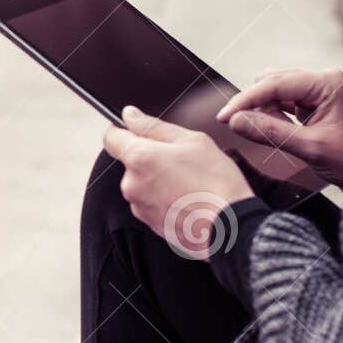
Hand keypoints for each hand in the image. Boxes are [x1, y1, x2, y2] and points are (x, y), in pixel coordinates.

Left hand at [102, 106, 253, 260]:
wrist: (231, 228)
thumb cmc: (217, 183)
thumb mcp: (192, 140)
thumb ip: (154, 126)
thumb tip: (130, 114)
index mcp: (139, 158)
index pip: (111, 137)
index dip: (122, 129)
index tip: (135, 129)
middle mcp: (131, 184)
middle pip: (131, 162)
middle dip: (151, 158)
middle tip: (181, 161)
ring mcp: (139, 207)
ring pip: (142, 184)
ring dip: (158, 180)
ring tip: (189, 183)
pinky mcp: (150, 224)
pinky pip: (152, 204)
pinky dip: (165, 199)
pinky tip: (188, 199)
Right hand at [216, 69, 342, 187]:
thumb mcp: (310, 148)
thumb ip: (270, 133)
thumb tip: (234, 121)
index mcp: (326, 83)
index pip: (274, 84)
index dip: (245, 100)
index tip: (224, 117)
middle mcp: (322, 81)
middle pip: (271, 83)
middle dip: (254, 105)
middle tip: (242, 129)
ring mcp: (318, 92)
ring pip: (274, 93)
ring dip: (264, 112)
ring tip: (270, 135)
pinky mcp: (314, 104)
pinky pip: (282, 104)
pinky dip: (273, 117)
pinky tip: (274, 131)